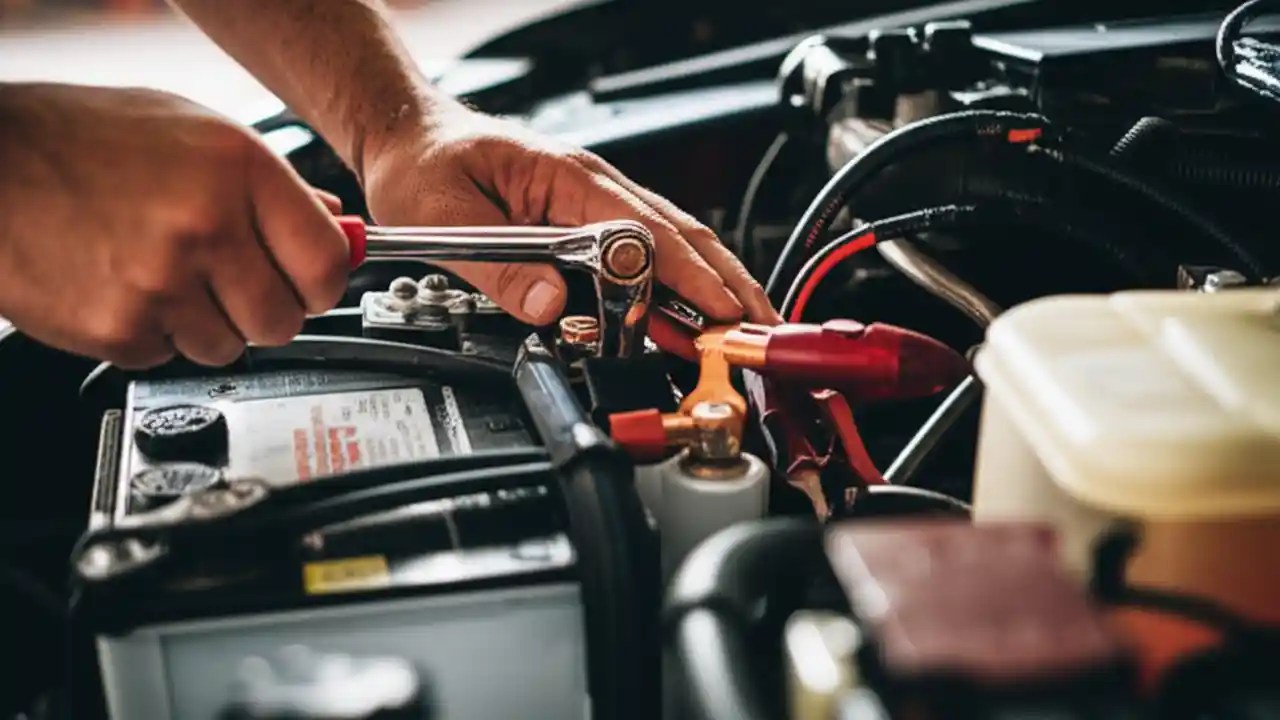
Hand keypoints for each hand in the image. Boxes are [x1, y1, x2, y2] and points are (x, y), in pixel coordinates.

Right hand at [0, 84, 350, 367]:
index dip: (322, 282)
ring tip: (164, 275)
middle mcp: (205, 226)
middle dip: (264, 310)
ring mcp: (161, 283)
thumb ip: (273, 182)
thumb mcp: (193, 131)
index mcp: (238, 170)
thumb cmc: (80, 138)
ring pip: (229, 347)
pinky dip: (152, 334)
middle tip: (230, 283)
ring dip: (206, 325)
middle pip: (284, 319)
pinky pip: (168, 357)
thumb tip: (338, 227)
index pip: (327, 263)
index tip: (308, 282)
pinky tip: (125, 287)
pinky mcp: (119, 329)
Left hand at [362, 106, 781, 325]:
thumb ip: (501, 267)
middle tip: (761, 330)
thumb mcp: (445, 220)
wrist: (407, 138)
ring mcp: (593, 205)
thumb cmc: (425, 164)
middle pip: (680, 236)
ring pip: (670, 247)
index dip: (690, 276)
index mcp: (567, 178)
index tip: (721, 313)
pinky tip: (690, 321)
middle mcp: (592, 188)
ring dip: (710, 290)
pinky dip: (674, 290)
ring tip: (742, 332)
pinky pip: (642, 257)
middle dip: (727, 285)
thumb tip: (554, 305)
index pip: (646, 231)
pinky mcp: (584, 225)